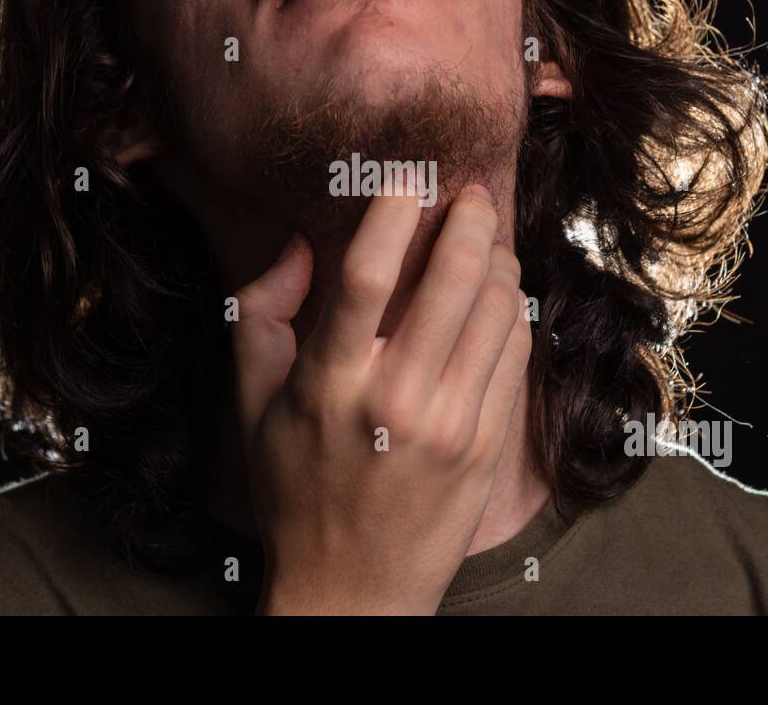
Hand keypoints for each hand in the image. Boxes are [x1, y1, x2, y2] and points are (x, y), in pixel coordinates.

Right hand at [231, 184, 531, 614]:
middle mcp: (393, 400)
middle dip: (469, 221)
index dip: (391, 214)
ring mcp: (449, 426)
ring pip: (497, 313)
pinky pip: (515, 357)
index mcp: (327, 383)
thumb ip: (262, 314)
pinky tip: (498, 301)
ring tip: (488, 245)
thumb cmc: (294, 490)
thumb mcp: (252, 404)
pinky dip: (512, 315)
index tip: (405, 179)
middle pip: (451, 281)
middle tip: (471, 195)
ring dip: (498, 263)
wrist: (351, 588)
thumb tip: (300, 243)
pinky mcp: (486, 448)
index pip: (365, 277)